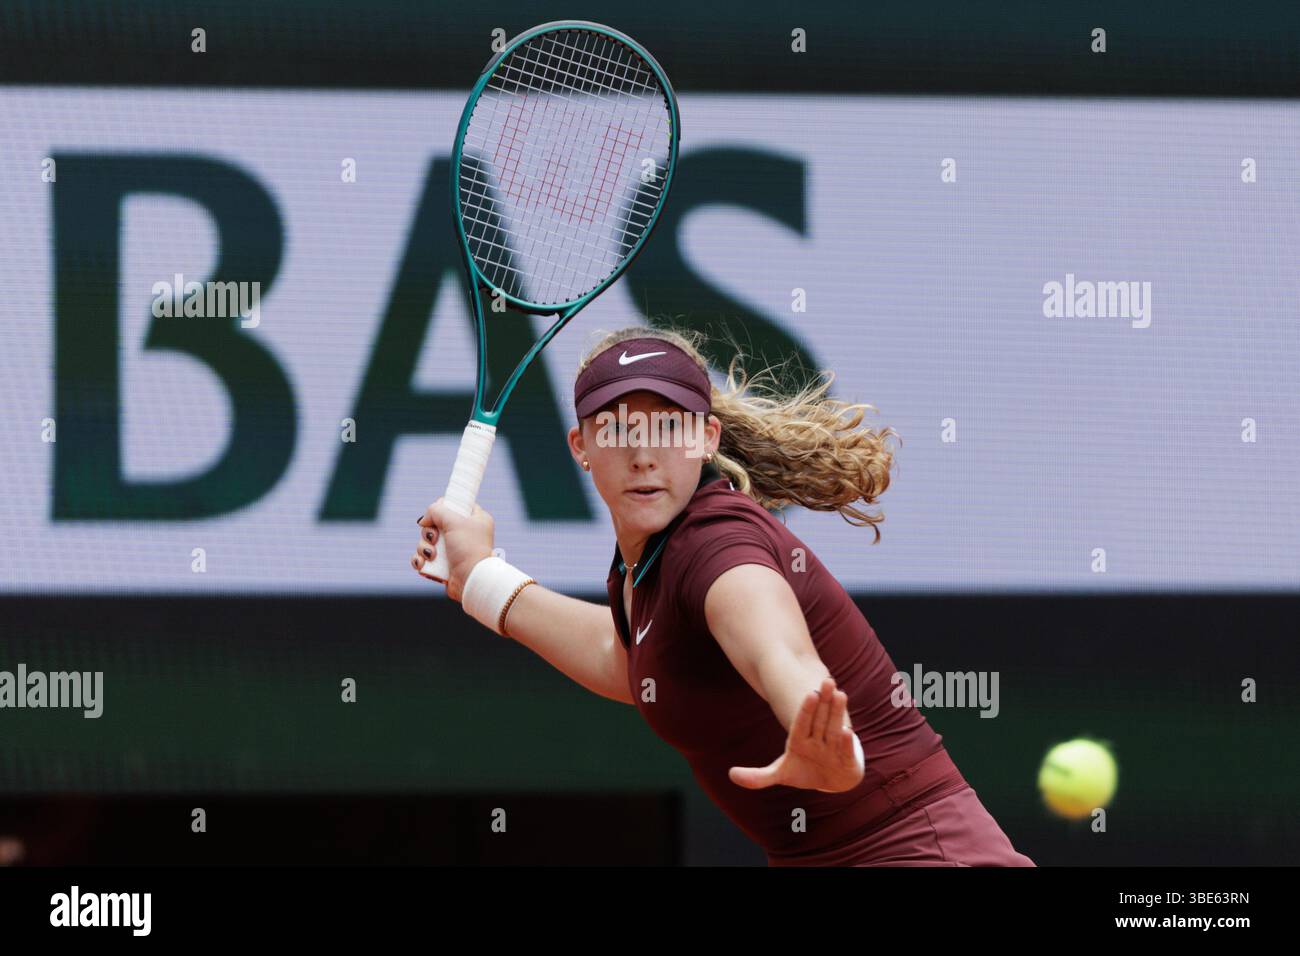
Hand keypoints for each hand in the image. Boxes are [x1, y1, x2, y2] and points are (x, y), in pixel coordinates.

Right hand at [411, 498, 494, 602]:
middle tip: (434, 538)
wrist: (471, 580)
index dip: (443, 508)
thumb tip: (424, 519)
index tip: (438, 515)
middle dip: (429, 532)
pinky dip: (420, 560)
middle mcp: (465, 533)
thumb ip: (437, 511)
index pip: (456, 505)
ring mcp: (453, 550)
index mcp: (475, 520)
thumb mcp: (455, 521)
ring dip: (423, 548)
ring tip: (432, 556)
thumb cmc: (469, 549)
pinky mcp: (443, 565)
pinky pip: (424, 558)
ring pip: (427, 541)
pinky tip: (423, 564)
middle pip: (435, 524)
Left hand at [728, 677, 865, 793]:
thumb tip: (731, 774)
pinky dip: (847, 742)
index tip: (810, 693)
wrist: (831, 780)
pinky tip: (848, 731)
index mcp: (799, 741)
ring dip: (837, 713)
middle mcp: (817, 740)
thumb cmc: (805, 772)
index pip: (801, 723)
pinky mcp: (847, 761)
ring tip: (840, 694)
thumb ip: (758, 776)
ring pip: (834, 729)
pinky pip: (846, 751)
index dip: (805, 709)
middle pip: (819, 720)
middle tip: (827, 681)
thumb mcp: (780, 774)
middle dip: (824, 702)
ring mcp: (832, 749)